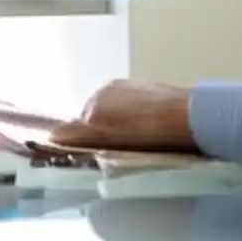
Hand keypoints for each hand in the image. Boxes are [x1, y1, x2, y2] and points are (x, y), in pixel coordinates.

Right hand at [48, 80, 197, 152]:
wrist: (191, 116)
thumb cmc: (145, 129)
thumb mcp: (105, 136)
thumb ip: (77, 135)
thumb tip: (50, 135)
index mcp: (98, 96)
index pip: (83, 122)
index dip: (91, 140)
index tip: (103, 154)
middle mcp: (114, 86)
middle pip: (103, 116)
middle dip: (109, 132)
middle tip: (124, 152)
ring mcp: (138, 86)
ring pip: (125, 113)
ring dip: (129, 127)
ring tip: (143, 145)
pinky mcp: (159, 91)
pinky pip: (144, 110)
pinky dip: (146, 122)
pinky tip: (158, 135)